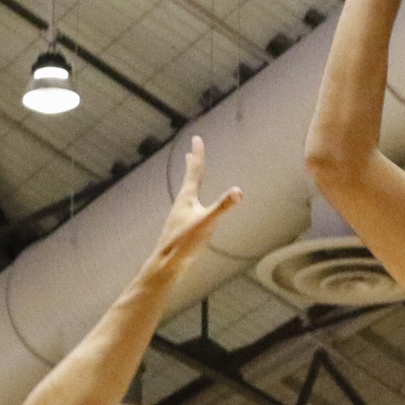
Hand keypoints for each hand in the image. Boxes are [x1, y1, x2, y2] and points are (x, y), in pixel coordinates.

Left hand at [151, 136, 242, 267]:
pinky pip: (189, 210)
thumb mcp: (207, 223)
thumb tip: (239, 192)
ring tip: (192, 179)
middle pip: (188, 181)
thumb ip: (223, 207)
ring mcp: (180, 218)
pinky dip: (192, 202)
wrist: (165, 266)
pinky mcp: (181, 230)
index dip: (198, 154)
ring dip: (191, 183)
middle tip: (190, 152)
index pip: (194, 172)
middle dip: (192, 165)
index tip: (196, 138)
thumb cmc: (184, 244)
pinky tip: (194, 212)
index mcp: (187, 199)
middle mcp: (181, 205)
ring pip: (187, 195)